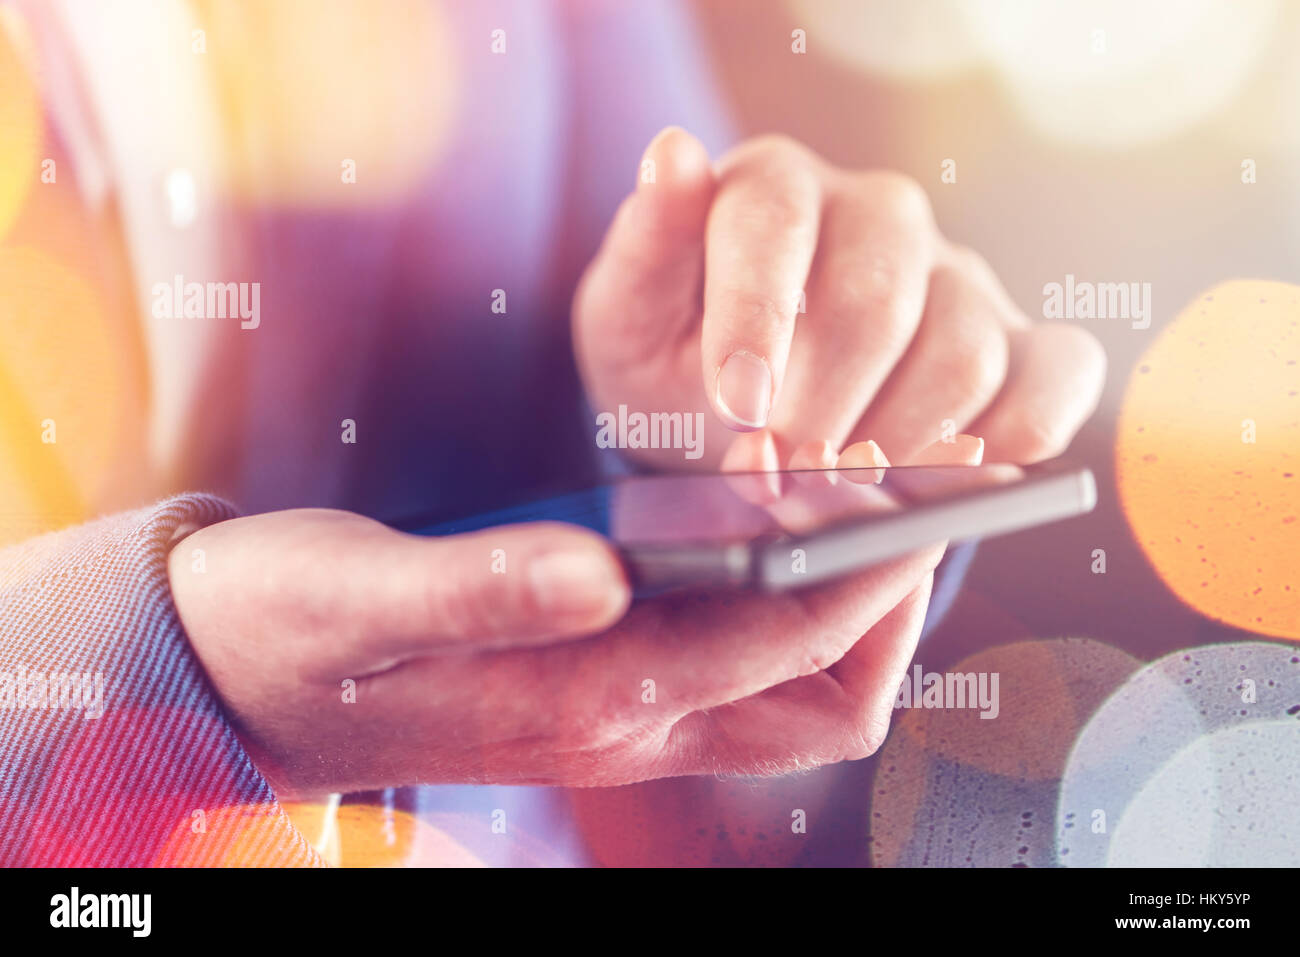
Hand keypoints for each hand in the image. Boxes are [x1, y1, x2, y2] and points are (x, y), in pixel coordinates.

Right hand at [168, 508, 942, 795]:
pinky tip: (783, 541)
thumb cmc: (291, 629)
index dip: (860, 576)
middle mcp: (622, 724)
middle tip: (916, 503)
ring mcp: (619, 720)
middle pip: (820, 702)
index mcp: (579, 696)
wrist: (234, 683)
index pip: (779, 648)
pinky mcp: (600, 692)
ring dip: (849, 617)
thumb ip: (478, 586)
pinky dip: (791, 617)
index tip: (909, 494)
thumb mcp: (361, 594)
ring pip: (793, 699)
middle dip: (889, 610)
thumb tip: (602, 569)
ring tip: (871, 514)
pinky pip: (742, 675)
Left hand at [574, 128, 1105, 472]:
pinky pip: (1056, 378)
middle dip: (820, 408)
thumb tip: (671, 153)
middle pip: (876, 298)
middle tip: (779, 477)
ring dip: (895, 445)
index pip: (776, 219)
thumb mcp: (629, 321)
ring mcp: (956, 276)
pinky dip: (1012, 440)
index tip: (736, 406)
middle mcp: (877, 215)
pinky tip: (944, 478)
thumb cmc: (676, 363)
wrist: (738, 420)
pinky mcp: (1019, 341)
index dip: (758, 314)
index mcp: (775, 185)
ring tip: (836, 492)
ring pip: (963, 350)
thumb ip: (644, 252)